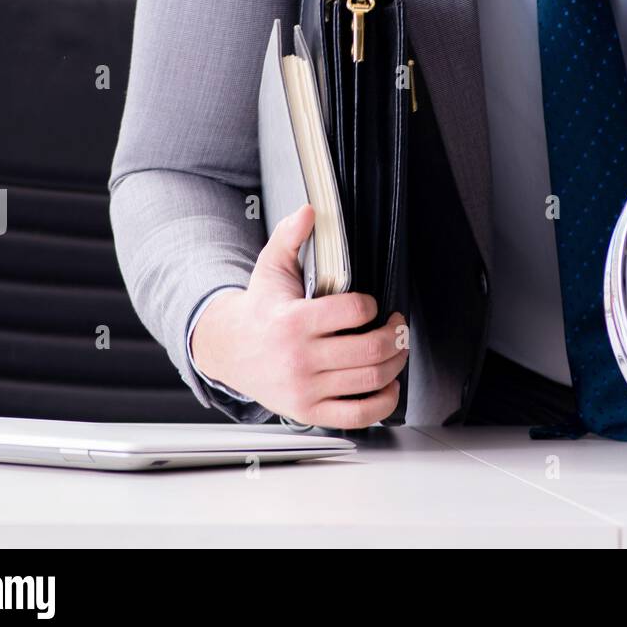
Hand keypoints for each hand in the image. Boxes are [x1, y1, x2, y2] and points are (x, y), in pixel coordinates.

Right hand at [191, 204, 407, 427]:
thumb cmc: (258, 308)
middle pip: (369, 350)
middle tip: (397, 325)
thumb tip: (309, 210)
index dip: (371, 305)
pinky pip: (358, 415)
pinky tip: (388, 383)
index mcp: (293, 321)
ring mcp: (305, 389)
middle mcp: (299, 359)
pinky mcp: (309, 411)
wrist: (229, 349)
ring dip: (395, 363)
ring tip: (397, 348)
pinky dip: (383, 401)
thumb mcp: (271, 266)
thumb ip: (290, 236)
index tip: (371, 304)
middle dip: (394, 335)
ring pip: (369, 380)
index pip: (352, 312)